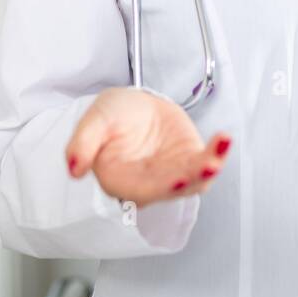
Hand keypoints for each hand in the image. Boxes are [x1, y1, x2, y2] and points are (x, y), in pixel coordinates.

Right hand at [65, 87, 231, 207]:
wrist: (134, 106)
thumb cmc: (113, 115)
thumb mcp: (95, 119)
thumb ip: (83, 142)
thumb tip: (74, 168)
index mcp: (119, 179)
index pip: (140, 190)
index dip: (160, 188)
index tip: (178, 179)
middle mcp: (147, 183)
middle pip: (172, 188)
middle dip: (191, 178)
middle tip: (207, 165)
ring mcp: (171, 175)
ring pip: (193, 180)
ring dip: (208, 168)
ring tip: (219, 150)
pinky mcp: (190, 161)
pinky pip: (206, 163)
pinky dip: (217, 153)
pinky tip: (223, 139)